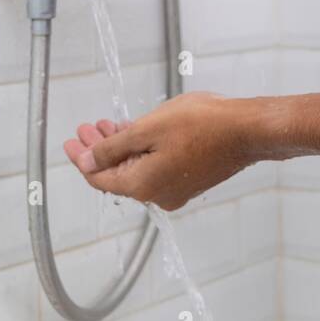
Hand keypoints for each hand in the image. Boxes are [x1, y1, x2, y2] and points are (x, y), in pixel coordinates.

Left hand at [62, 91, 256, 210]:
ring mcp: (176, 190)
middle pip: (118, 174)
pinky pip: (156, 168)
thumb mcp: (148, 129)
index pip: (99, 178)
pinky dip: (142, 152)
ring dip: (122, 148)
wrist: (248, 131)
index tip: (71, 140)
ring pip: (137, 169)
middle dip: (100, 149)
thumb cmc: (203, 125)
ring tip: (110, 124)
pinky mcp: (190, 181)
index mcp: (142, 185)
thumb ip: (113, 147)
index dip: (81, 158)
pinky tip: (137, 133)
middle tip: (89, 126)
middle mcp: (158, 195)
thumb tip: (86, 162)